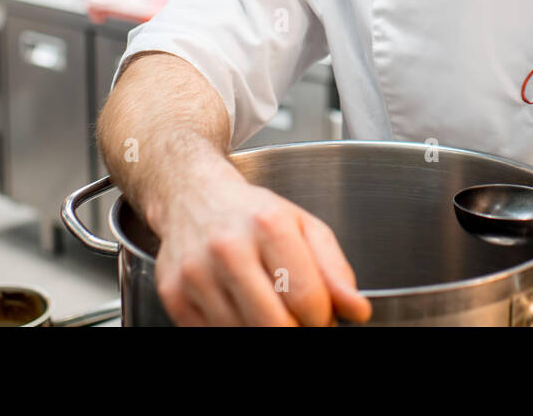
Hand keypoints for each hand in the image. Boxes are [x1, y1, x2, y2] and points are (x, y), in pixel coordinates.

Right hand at [154, 177, 371, 325]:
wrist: (191, 195)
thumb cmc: (252, 214)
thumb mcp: (304, 227)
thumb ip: (335, 270)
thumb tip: (357, 310)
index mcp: (269, 225)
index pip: (309, 299)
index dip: (324, 319)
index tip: (322, 315)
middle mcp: (228, 248)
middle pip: (276, 326)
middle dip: (297, 331)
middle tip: (299, 319)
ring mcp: (197, 274)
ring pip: (245, 336)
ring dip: (266, 332)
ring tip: (272, 310)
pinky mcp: (174, 296)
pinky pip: (215, 336)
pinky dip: (237, 331)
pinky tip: (242, 310)